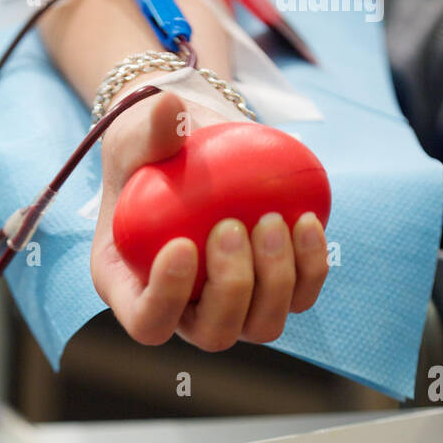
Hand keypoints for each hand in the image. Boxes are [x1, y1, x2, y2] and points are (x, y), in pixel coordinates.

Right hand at [92, 88, 328, 349]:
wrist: (194, 152)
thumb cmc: (153, 148)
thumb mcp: (138, 134)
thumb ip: (148, 129)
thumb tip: (169, 108)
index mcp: (133, 289)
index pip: (147, 322)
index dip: (165, 301)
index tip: (183, 246)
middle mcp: (184, 311)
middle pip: (213, 334)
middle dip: (231, 288)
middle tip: (233, 227)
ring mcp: (231, 307)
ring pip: (261, 326)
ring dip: (275, 280)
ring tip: (272, 219)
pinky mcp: (270, 291)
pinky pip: (299, 297)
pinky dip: (310, 266)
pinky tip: (308, 220)